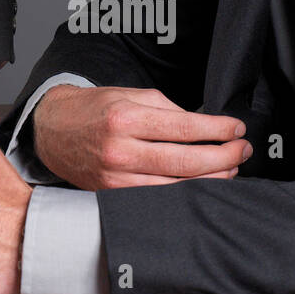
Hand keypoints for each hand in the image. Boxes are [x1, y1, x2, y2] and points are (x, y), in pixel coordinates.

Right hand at [32, 84, 250, 189]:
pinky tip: (202, 184)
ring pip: (177, 187)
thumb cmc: (92, 109)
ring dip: (212, 179)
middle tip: (243, 150)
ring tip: (230, 168)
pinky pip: (159, 199)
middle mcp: (120, 150)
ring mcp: (116, 178)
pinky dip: (185, 193)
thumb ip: (166, 108)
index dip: (218, 130)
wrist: (51, 131)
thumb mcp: (127, 94)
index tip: (237, 128)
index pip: (184, 127)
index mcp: (125, 118)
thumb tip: (203, 125)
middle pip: (187, 162)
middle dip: (224, 157)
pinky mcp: (113, 196)